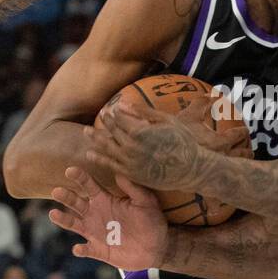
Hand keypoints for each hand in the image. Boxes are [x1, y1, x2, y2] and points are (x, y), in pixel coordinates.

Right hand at [49, 167, 168, 269]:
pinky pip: (86, 250)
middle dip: (66, 196)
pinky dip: (80, 249)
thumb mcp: (146, 202)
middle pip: (76, 203)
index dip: (79, 177)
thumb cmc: (151, 221)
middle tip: (57, 191)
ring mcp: (95, 233)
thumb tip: (120, 173)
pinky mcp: (98, 250)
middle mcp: (95, 214)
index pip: (89, 185)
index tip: (70, 170)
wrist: (157, 247)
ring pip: (74, 224)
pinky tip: (78, 248)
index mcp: (105, 200)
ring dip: (64, 219)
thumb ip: (133, 189)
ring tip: (54, 214)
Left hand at [87, 95, 245, 190]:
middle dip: (105, 123)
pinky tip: (90, 154)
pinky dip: (99, 159)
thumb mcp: (166, 121)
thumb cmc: (183, 141)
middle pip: (112, 132)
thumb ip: (143, 112)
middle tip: (99, 116)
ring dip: (96, 139)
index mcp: (140, 132)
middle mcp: (132, 147)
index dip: (114, 113)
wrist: (192, 169)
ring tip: (86, 132)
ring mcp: (131, 162)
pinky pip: (111, 166)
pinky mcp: (132, 174)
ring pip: (107, 149)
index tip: (110, 109)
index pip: (120, 119)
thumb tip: (123, 104)